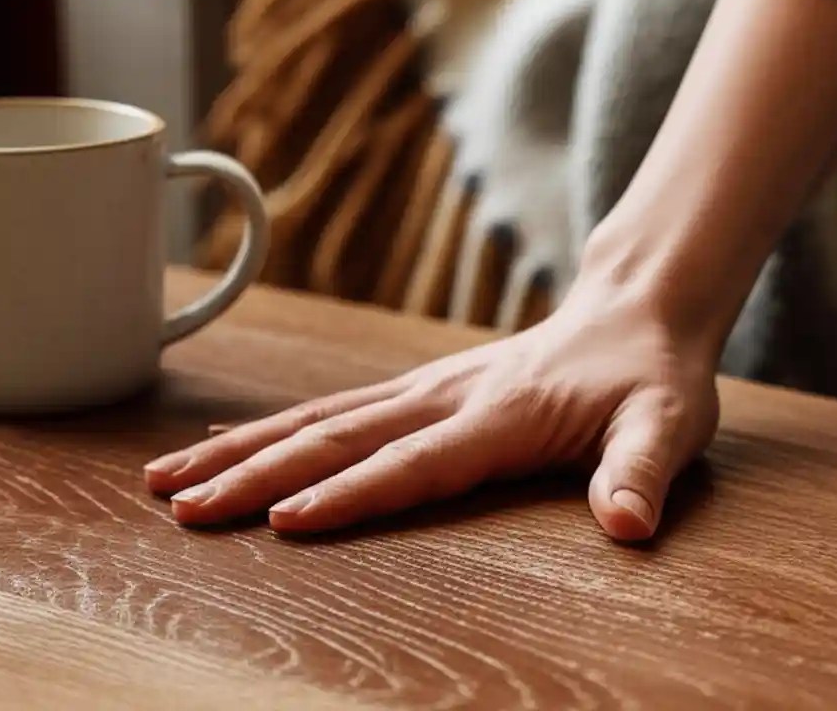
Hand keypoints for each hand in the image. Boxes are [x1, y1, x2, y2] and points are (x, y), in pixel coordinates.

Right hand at [144, 278, 719, 540]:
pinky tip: (222, 445)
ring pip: (316, 420)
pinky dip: (271, 429)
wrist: (637, 309)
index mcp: (499, 416)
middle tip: (183, 508)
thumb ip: (641, 473)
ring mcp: (425, 389)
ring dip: (241, 451)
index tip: (283, 520)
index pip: (412, 463)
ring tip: (168, 480)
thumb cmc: (653, 377)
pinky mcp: (418, 389)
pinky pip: (331, 410)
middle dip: (256, 475)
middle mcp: (445, 397)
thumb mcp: (669, 425)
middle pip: (336, 437)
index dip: (351, 493)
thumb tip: (628, 527)